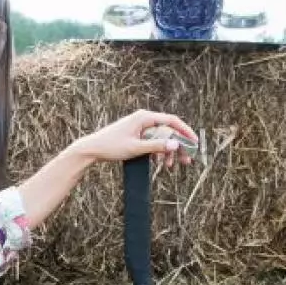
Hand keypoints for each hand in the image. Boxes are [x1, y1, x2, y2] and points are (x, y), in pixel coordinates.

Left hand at [77, 110, 198, 170]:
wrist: (91, 149)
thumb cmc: (111, 146)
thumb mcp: (136, 148)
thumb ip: (156, 146)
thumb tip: (176, 145)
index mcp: (144, 117)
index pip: (172, 121)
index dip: (185, 132)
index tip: (194, 143)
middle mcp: (143, 119)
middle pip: (168, 131)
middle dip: (178, 146)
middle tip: (187, 160)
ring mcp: (140, 127)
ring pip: (161, 138)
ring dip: (168, 152)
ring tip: (171, 167)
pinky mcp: (136, 135)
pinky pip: (152, 142)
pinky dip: (157, 152)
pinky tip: (160, 163)